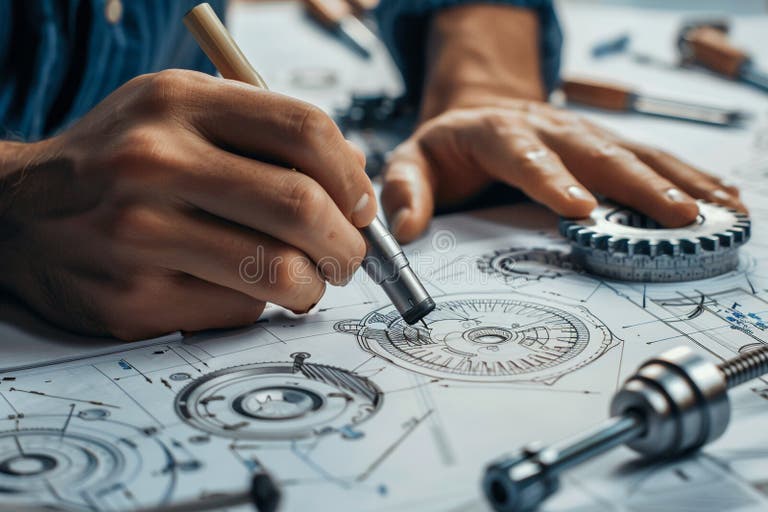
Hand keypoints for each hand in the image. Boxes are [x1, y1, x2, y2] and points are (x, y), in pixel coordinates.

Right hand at [0, 70, 375, 339]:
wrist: (20, 212)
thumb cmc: (118, 159)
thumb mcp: (181, 113)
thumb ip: (265, 132)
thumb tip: (354, 177)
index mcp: (177, 103)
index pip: (304, 131)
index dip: (352, 176)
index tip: (360, 205)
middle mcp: (155, 164)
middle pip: (301, 207)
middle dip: (348, 244)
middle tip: (348, 256)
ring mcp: (139, 237)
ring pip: (279, 274)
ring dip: (314, 286)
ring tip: (307, 281)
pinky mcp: (133, 301)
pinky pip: (238, 312)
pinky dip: (259, 305)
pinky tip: (240, 289)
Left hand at [382, 99, 745, 241]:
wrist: (476, 116)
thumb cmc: (446, 148)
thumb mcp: (411, 161)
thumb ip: (405, 190)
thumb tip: (406, 230)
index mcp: (494, 131)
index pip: (522, 151)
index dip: (550, 177)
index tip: (579, 208)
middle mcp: (545, 126)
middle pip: (593, 150)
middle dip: (636, 184)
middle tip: (675, 216)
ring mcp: (579, 133)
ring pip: (632, 151)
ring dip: (674, 180)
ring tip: (715, 210)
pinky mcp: (601, 144)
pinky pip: (647, 157)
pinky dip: (686, 176)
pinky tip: (721, 196)